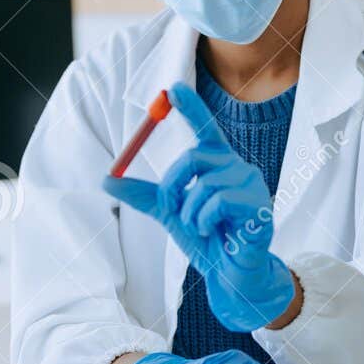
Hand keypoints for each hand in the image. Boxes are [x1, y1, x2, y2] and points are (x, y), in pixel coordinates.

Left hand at [102, 82, 296, 330]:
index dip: (190, 107)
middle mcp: (236, 167)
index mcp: (217, 163)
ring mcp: (250, 184)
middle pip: (192, 156)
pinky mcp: (257, 205)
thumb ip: (143, 194)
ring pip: (202, 185)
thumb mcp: (170, 212)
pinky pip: (217, 203)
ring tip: (203, 227)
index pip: (204, 128)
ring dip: (190, 213)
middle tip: (171, 208)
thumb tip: (106, 178)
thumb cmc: (207, 239)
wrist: (230, 274)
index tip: (171, 89)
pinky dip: (205, 221)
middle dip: (171, 185)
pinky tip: (216, 232)